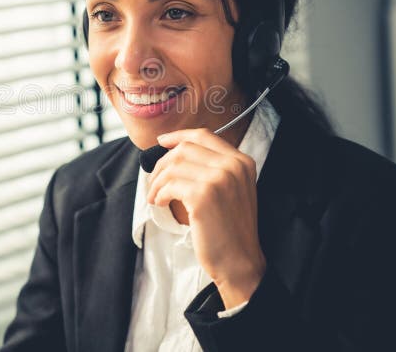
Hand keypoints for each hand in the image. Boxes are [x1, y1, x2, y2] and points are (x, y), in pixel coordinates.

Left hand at [146, 128, 265, 306]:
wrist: (239, 261)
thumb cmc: (229, 229)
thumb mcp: (231, 190)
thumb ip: (213, 168)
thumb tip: (174, 152)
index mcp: (242, 162)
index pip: (203, 135)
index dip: (178, 136)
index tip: (161, 142)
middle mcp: (233, 165)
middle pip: (184, 148)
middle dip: (162, 163)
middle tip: (154, 182)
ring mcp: (219, 179)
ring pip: (173, 165)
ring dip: (158, 181)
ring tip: (155, 196)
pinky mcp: (203, 196)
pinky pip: (170, 184)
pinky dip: (159, 193)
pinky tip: (160, 203)